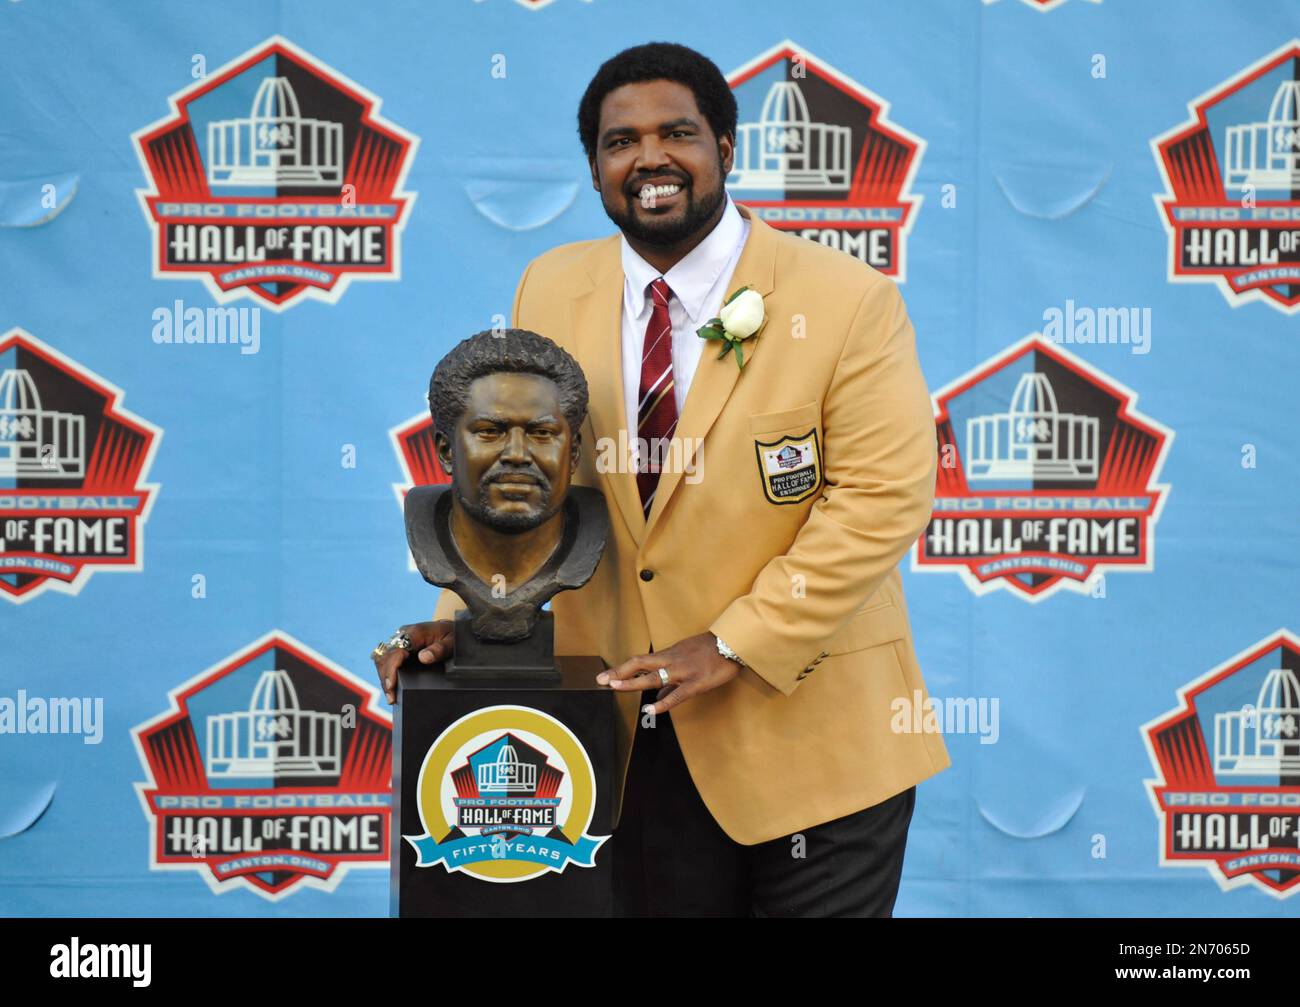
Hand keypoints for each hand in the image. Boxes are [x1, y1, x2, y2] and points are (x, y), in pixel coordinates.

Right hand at [372, 621, 454, 704]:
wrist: (452, 629)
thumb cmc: (453, 636)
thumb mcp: (452, 643)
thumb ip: (440, 649)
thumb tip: (423, 658)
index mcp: (416, 632)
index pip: (396, 651)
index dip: (391, 669)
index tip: (391, 685)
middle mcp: (404, 635)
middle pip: (385, 656)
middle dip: (385, 677)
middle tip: (391, 697)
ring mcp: (400, 641)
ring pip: (382, 659)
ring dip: (384, 677)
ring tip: (391, 696)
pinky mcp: (399, 647)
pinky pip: (387, 660)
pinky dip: (387, 674)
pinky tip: (391, 687)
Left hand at [596, 632, 740, 715]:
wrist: (733, 644)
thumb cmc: (710, 651)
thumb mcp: (687, 658)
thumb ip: (671, 679)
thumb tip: (658, 695)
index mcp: (668, 655)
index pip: (639, 661)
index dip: (621, 669)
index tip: (605, 676)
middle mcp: (671, 661)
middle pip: (640, 664)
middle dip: (619, 673)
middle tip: (601, 681)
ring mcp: (683, 671)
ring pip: (654, 676)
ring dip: (633, 682)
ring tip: (616, 688)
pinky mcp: (697, 683)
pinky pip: (678, 694)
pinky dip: (663, 702)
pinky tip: (651, 709)